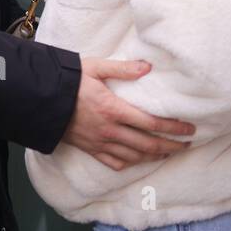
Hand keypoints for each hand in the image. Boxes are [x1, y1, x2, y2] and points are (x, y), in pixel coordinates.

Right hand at [60, 56, 195, 169]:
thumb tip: (148, 67)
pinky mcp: (91, 149)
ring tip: (169, 152)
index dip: (173, 128)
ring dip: (155, 156)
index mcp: (113, 109)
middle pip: (148, 144)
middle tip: (187, 145)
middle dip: (171, 146)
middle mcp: (110, 130)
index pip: (151, 123)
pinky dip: (132, 163)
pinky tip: (140, 159)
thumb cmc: (68, 81)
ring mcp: (100, 143)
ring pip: (134, 156)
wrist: (40, 99)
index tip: (189, 129)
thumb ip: (123, 68)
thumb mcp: (95, 67)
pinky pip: (115, 162)